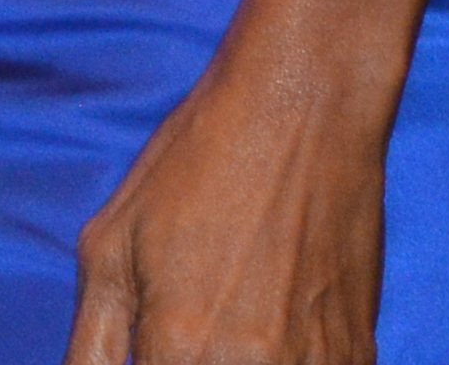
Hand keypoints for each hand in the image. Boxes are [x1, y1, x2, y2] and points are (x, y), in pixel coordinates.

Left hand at [63, 15, 398, 364]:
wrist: (305, 109)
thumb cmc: (195, 166)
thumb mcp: (107, 250)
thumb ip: (89, 351)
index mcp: (179, 353)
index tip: (151, 347)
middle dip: (184, 361)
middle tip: (192, 317)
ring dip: (242, 362)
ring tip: (234, 305)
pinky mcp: (359, 355)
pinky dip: (288, 361)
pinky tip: (273, 317)